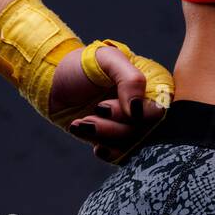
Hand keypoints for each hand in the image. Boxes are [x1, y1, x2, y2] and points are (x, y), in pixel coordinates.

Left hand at [50, 44, 169, 161]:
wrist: (56, 81)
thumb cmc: (84, 64)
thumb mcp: (107, 60)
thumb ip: (130, 80)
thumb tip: (137, 110)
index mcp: (155, 84)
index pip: (158, 111)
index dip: (133, 115)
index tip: (102, 106)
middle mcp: (149, 106)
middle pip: (144, 131)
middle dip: (112, 126)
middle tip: (92, 112)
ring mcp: (133, 125)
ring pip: (130, 145)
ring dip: (101, 134)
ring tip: (81, 122)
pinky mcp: (118, 140)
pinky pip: (120, 154)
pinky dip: (101, 147)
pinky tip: (86, 132)